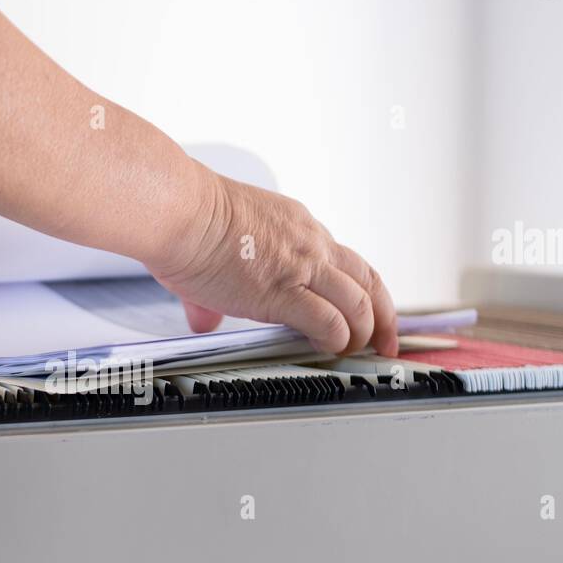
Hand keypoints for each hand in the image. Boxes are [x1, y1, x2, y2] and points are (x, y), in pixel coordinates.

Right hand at [149, 170, 397, 356]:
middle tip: (384, 341)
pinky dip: (336, 340)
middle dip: (383, 315)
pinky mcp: (283, 292)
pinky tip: (327, 349)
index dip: (362, 291)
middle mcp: (309, 243)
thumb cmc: (188, 221)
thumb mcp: (216, 247)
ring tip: (352, 351)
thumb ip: (215, 292)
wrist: (178, 212)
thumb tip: (203, 318)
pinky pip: (329, 323)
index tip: (365, 312)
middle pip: (368, 280)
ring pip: (358, 304)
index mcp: (297, 227)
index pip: (345, 261)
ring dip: (361, 333)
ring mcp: (301, 267)